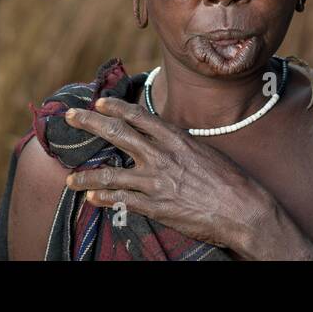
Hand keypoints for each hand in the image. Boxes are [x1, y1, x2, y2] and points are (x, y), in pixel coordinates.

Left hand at [63, 96, 312, 259]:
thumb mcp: (204, 151)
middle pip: (117, 134)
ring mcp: (156, 182)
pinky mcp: (156, 206)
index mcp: (175, 138)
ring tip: (70, 178)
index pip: (138, 117)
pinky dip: (104, 199)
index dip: (115, 108)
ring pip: (111, 175)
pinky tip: (91, 199)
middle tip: (70, 117)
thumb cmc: (229, 179)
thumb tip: (166, 139)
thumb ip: (181, 144)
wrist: (241, 208)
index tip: (99, 102)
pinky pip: (122, 201)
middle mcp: (161, 156)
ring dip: (87, 176)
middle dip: (90, 123)